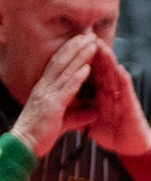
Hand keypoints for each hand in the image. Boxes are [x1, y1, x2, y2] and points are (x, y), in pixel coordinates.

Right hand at [8, 36, 101, 156]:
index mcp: (45, 89)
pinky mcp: (52, 106)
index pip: (57, 65)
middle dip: (76, 47)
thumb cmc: (42, 133)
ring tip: (92, 44)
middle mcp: (45, 88)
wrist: (26, 145)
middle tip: (89, 35)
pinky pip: (66, 89)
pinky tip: (86, 68)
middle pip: (61, 62)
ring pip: (65, 71)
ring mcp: (48, 95)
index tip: (81, 40)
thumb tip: (94, 112)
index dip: (69, 51)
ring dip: (80, 56)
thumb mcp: (64, 121)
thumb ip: (79, 115)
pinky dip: (76, 77)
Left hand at [82, 47, 150, 155]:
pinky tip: (120, 69)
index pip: (91, 73)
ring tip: (103, 47)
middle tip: (88, 37)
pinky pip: (127, 91)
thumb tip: (65, 108)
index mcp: (101, 95)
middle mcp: (112, 93)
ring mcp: (122, 98)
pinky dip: (124, 80)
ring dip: (110, 62)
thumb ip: (79, 111)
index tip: (74, 46)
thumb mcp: (90, 121)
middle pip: (102, 70)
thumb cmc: (113, 134)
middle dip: (95, 54)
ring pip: (115, 76)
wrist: (131, 148)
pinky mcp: (132, 106)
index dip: (83, 60)